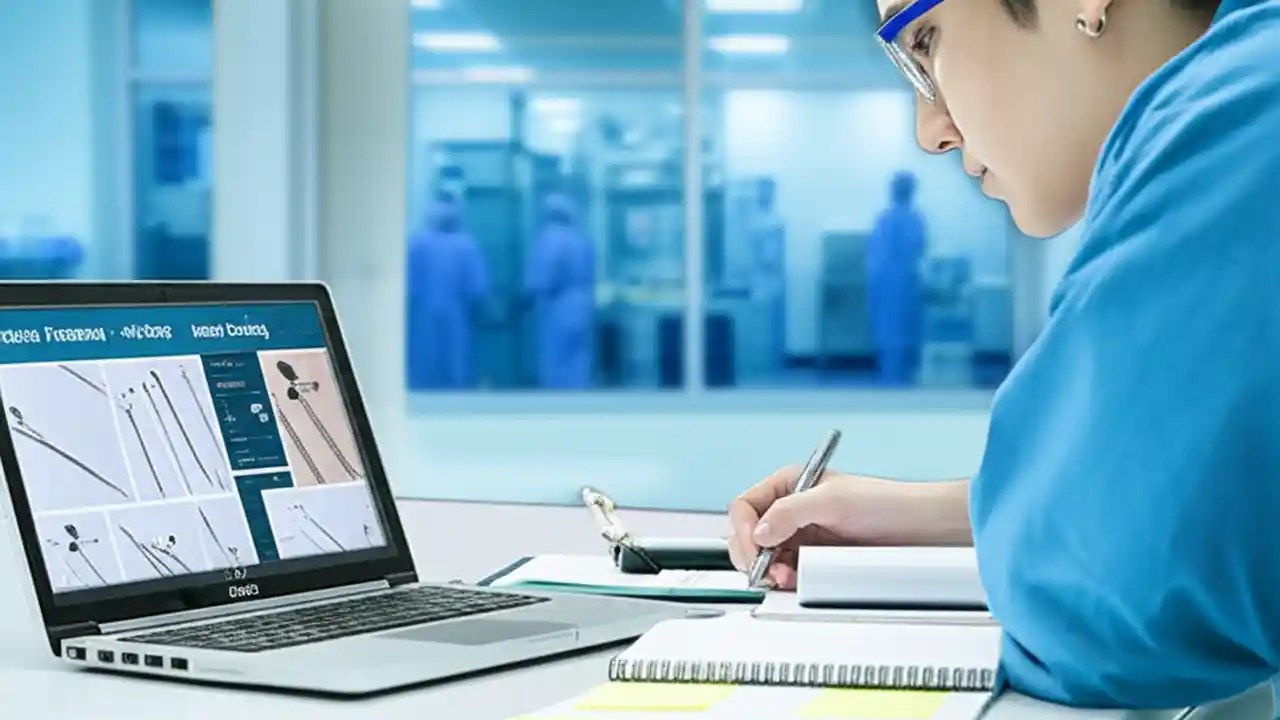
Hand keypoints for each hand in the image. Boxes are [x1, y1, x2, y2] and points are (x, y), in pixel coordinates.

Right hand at [727, 466, 971, 588]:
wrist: (922, 528)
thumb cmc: (886, 502)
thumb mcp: (834, 501)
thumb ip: (790, 511)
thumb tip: (759, 532)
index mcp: (790, 485)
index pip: (746, 507)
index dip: (743, 529)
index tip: (755, 549)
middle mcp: (791, 509)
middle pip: (749, 535)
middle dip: (753, 554)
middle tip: (766, 570)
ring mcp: (802, 536)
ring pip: (764, 558)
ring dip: (768, 571)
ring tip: (784, 578)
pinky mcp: (814, 559)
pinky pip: (786, 572)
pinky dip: (784, 580)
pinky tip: (794, 581)